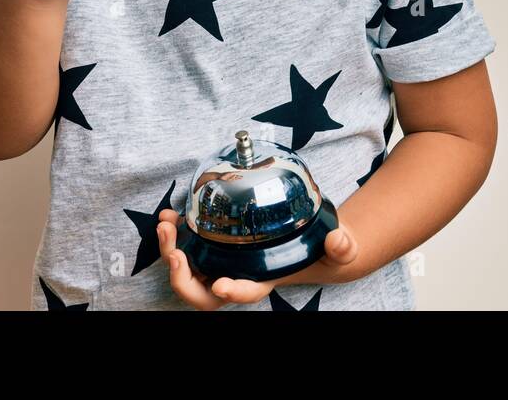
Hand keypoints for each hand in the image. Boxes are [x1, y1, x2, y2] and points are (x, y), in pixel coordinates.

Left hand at [155, 209, 359, 309]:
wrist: (307, 242)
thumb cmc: (321, 250)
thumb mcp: (340, 248)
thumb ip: (341, 247)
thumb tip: (338, 240)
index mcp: (265, 279)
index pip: (247, 293)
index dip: (234, 291)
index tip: (223, 285)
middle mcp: (237, 275)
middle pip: (201, 292)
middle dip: (181, 275)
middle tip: (175, 250)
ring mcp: (221, 261)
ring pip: (186, 269)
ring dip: (170, 250)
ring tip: (166, 223)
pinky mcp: (212, 243)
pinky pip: (185, 246)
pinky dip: (173, 233)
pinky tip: (171, 214)